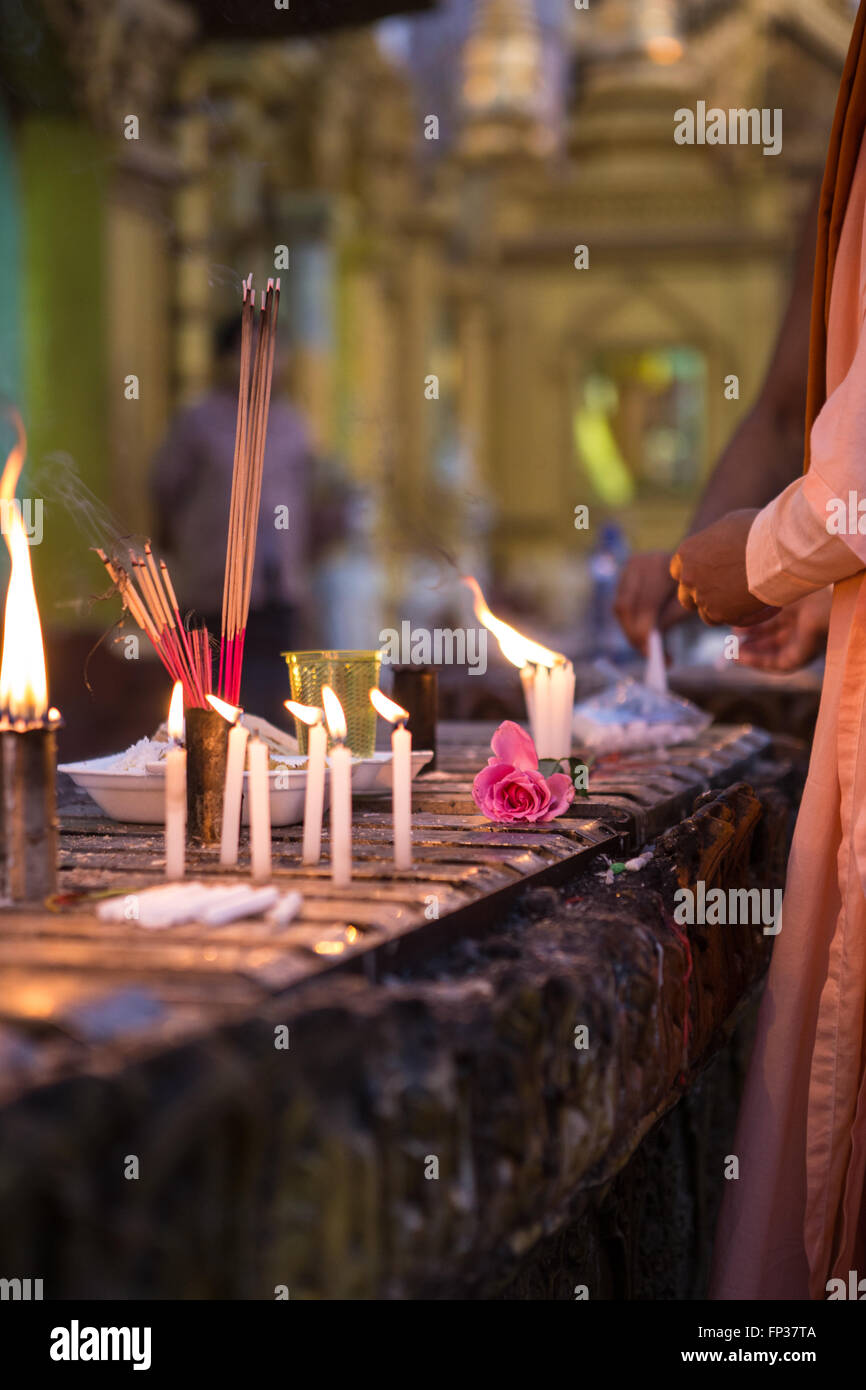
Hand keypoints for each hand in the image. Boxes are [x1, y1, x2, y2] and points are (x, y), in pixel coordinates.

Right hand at [615, 551, 684, 652]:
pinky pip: (620, 606)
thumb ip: (669, 618)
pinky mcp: (623, 578)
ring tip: (647, 648)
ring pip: (620, 607)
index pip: (645, 603)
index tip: (649, 653)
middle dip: (633, 634)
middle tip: (647, 655)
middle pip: (625, 606)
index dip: (643, 629)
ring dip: (630, 631)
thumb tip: (648, 643)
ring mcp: (628, 569)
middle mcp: (639, 564)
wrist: (692, 564)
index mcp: (661, 565)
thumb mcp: (687, 602)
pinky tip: (643, 634)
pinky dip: (630, 623)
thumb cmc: (693, 585)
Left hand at [670, 510, 778, 626]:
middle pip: (687, 596)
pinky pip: (733, 621)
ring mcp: (702, 597)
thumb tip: (721, 547)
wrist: (776, 549)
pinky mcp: (721, 614)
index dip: (695, 576)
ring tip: (754, 602)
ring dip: (727, 610)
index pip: (679, 571)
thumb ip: (717, 543)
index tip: (713, 576)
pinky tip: (773, 608)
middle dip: (704, 597)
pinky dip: (751, 617)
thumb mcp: (730, 525)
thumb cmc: (759, 530)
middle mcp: (689, 577)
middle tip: (729, 594)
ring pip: (707, 614)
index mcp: (687, 553)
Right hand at [732, 587, 830, 671]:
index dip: (753, 625)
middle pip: (771, 638)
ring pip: (772, 653)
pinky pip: (776, 662)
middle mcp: (801, 627)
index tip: (734, 626)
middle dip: (750, 642)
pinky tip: (741, 657)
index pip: (772, 620)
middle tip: (729, 643)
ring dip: (751, 654)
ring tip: (731, 654)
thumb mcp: (771, 596)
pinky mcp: (801, 657)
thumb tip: (734, 609)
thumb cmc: (800, 593)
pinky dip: (757, 661)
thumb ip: (755, 604)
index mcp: (799, 608)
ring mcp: (802, 643)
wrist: (821, 603)